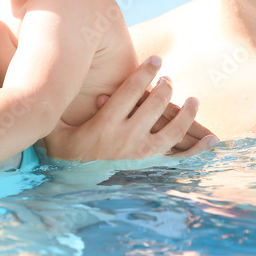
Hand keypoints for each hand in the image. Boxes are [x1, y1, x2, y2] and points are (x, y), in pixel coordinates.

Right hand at [44, 56, 217, 160]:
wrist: (76, 196)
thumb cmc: (64, 162)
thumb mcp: (54, 135)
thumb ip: (52, 111)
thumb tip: (44, 87)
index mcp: (106, 125)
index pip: (131, 90)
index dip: (145, 72)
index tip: (156, 59)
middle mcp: (128, 138)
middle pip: (155, 104)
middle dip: (165, 87)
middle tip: (168, 78)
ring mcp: (143, 156)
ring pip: (173, 129)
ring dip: (186, 113)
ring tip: (193, 100)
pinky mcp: (153, 171)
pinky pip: (181, 158)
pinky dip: (198, 149)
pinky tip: (211, 140)